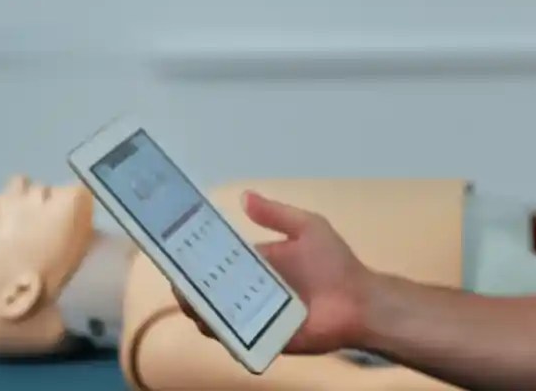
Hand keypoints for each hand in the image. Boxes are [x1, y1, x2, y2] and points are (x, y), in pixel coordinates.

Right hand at [173, 191, 373, 354]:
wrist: (359, 302)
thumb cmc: (334, 264)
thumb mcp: (308, 228)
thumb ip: (277, 214)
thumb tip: (244, 196)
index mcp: (258, 263)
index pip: (219, 261)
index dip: (197, 257)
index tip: (176, 252)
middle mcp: (252, 290)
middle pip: (210, 291)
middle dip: (190, 288)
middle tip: (180, 284)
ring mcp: (255, 317)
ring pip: (216, 317)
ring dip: (201, 311)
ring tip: (193, 303)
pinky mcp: (263, 339)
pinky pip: (235, 340)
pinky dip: (221, 335)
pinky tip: (212, 325)